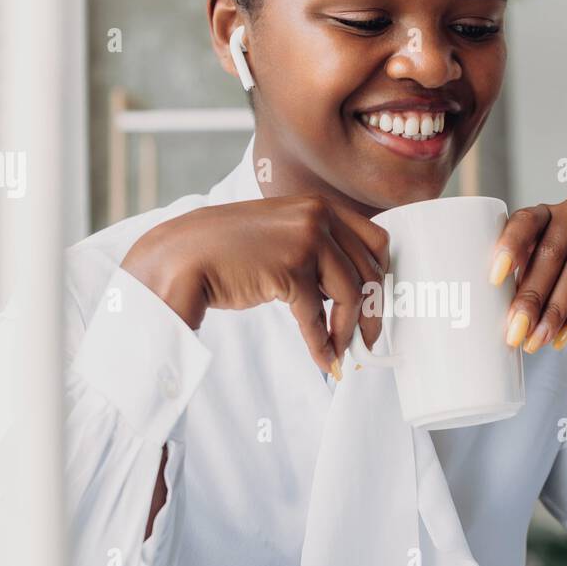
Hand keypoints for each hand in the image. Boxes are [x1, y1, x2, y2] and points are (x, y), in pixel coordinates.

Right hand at [121, 195, 389, 377]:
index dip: (382, 277)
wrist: (184, 256)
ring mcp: (306, 238)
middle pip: (368, 270)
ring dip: (347, 331)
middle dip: (370, 311)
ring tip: (342, 354)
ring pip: (349, 293)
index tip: (377, 304)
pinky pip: (317, 314)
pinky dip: (322, 342)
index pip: (376, 241)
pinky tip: (324, 360)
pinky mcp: (290, 268)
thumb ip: (319, 251)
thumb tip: (354, 292)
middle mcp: (318, 215)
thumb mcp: (284, 236)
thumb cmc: (231, 251)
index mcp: (321, 204)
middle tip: (368, 340)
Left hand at [489, 196, 566, 369]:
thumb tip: (505, 320)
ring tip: (541, 337)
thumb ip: (525, 293)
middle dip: (531, 297)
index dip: (509, 247)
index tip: (495, 276)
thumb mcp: (544, 291)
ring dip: (556, 309)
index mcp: (545, 215)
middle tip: (518, 328)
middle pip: (550, 252)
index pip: (524, 222)